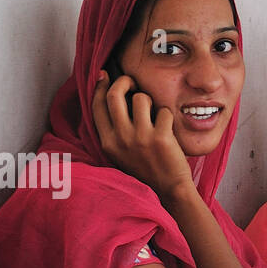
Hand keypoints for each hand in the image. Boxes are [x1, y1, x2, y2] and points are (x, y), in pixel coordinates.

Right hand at [91, 71, 194, 202]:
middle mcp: (121, 139)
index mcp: (108, 142)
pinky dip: (167, 115)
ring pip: (141, 98)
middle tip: (133, 83)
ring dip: (149, 100)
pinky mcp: (161, 138)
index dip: (100, 86)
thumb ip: (113, 130)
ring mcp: (141, 138)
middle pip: (115, 94)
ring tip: (154, 113)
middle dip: (124, 81)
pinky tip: (168, 127)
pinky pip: (163, 110)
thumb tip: (108, 94)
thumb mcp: (120, 153)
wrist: (169, 191)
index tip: (105, 76)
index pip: (97, 104)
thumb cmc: (146, 169)